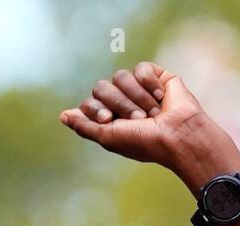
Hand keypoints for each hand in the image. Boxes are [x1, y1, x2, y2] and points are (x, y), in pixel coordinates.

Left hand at [59, 62, 212, 167]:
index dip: (95, 109)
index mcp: (109, 118)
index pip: (89, 102)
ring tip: (152, 112)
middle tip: (137, 119)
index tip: (109, 120)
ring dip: (136, 98)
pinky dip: (149, 84)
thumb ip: (84, 126)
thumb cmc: (143, 142)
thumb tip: (63, 116)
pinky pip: (141, 69)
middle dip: (118, 104)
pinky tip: (160, 96)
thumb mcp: (107, 137)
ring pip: (120, 77)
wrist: (176, 134)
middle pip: (101, 87)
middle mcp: (121, 102)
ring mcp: (138, 89)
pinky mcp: (155, 77)